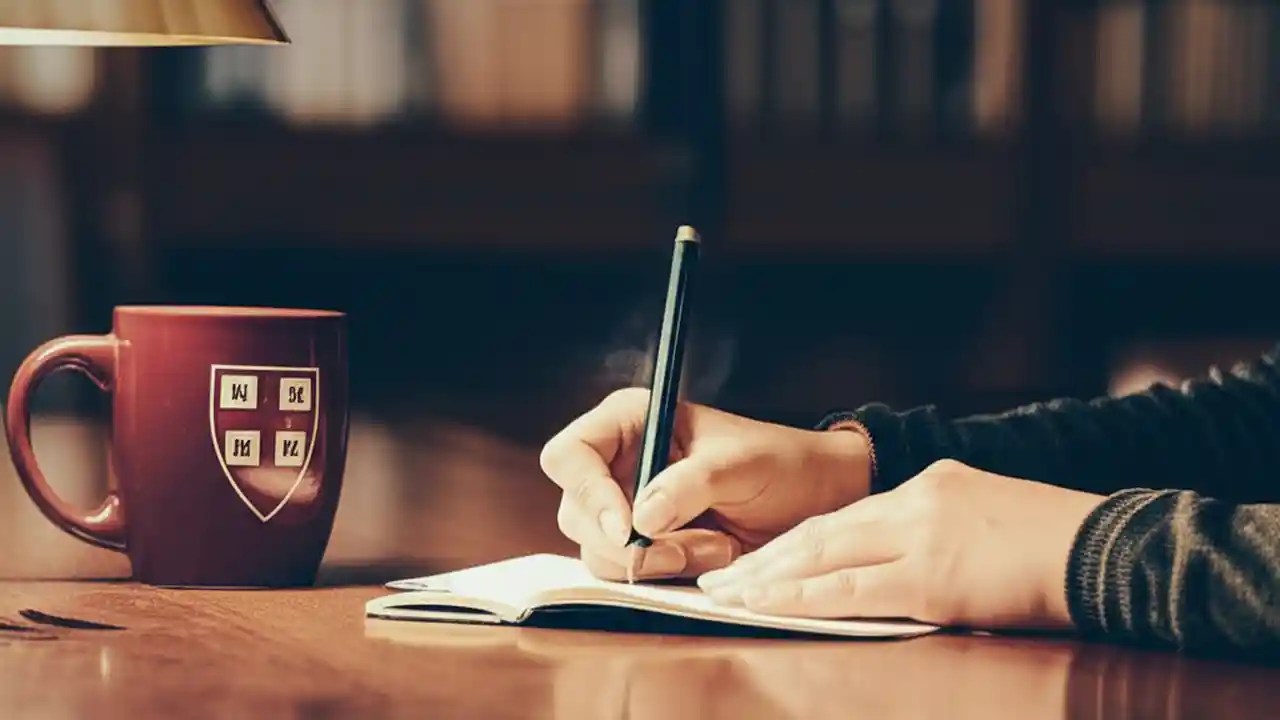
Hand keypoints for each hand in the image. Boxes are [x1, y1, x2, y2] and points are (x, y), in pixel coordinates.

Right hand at [539, 389, 870, 581]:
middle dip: (629, 542)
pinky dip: (666, 575)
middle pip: (577, 513)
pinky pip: (628, 573)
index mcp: (630, 422)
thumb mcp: (739, 464)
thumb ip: (688, 484)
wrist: (815, 502)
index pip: (571, 455)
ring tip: (718, 547)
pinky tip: (712, 557)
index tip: (628, 528)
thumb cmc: (780, 463)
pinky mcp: (644, 546)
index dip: (588, 493)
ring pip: (600, 551)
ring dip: (657, 561)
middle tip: (688, 548)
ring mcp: (626, 508)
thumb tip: (640, 519)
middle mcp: (618, 464)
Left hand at [696, 459, 1105, 629]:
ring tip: (726, 594)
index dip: (794, 541)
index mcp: (927, 486)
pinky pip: (852, 589)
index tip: (757, 559)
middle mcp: (914, 502)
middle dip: (764, 558)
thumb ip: (937, 530)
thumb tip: (902, 559)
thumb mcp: (987, 517)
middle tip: (718, 576)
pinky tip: (769, 605)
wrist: (1106, 548)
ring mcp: (920, 536)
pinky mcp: (931, 577)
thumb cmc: (1056, 543)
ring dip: (768, 578)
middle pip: (820, 529)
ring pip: (823, 555)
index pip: (843, 516)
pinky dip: (804, 597)